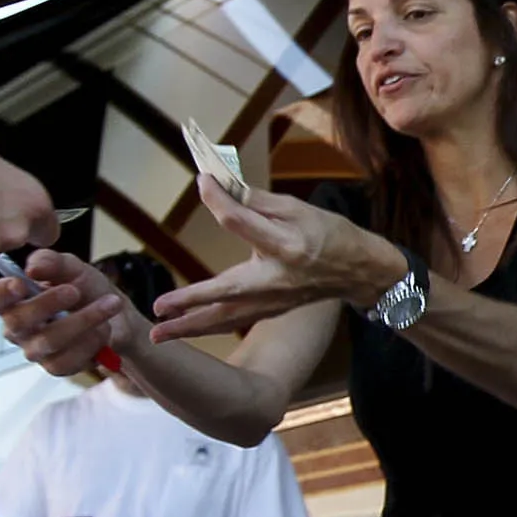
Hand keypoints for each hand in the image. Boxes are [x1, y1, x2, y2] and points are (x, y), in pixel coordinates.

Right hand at [0, 250, 138, 375]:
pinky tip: (104, 328)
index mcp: (13, 298)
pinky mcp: (56, 365)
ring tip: (108, 304)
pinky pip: (67, 360)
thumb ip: (51, 261)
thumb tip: (33, 268)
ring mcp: (35, 348)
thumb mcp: (72, 267)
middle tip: (75, 290)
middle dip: (49, 303)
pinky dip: (92, 341)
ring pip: (48, 341)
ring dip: (84, 320)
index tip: (20, 284)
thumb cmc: (86, 289)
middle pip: (17, 321)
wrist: (119, 315)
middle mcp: (18, 326)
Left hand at [148, 176, 404, 341]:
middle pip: (225, 293)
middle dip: (190, 303)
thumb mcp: (297, 208)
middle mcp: (276, 279)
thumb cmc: (329, 233)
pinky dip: (209, 328)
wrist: (360, 270)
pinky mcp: (271, 311)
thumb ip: (257, 200)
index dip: (218, 198)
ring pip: (226, 318)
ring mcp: (273, 301)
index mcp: (286, 245)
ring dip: (190, 328)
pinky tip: (187, 331)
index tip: (203, 181)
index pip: (239, 220)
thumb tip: (221, 187)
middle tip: (157, 310)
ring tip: (158, 336)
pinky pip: (235, 323)